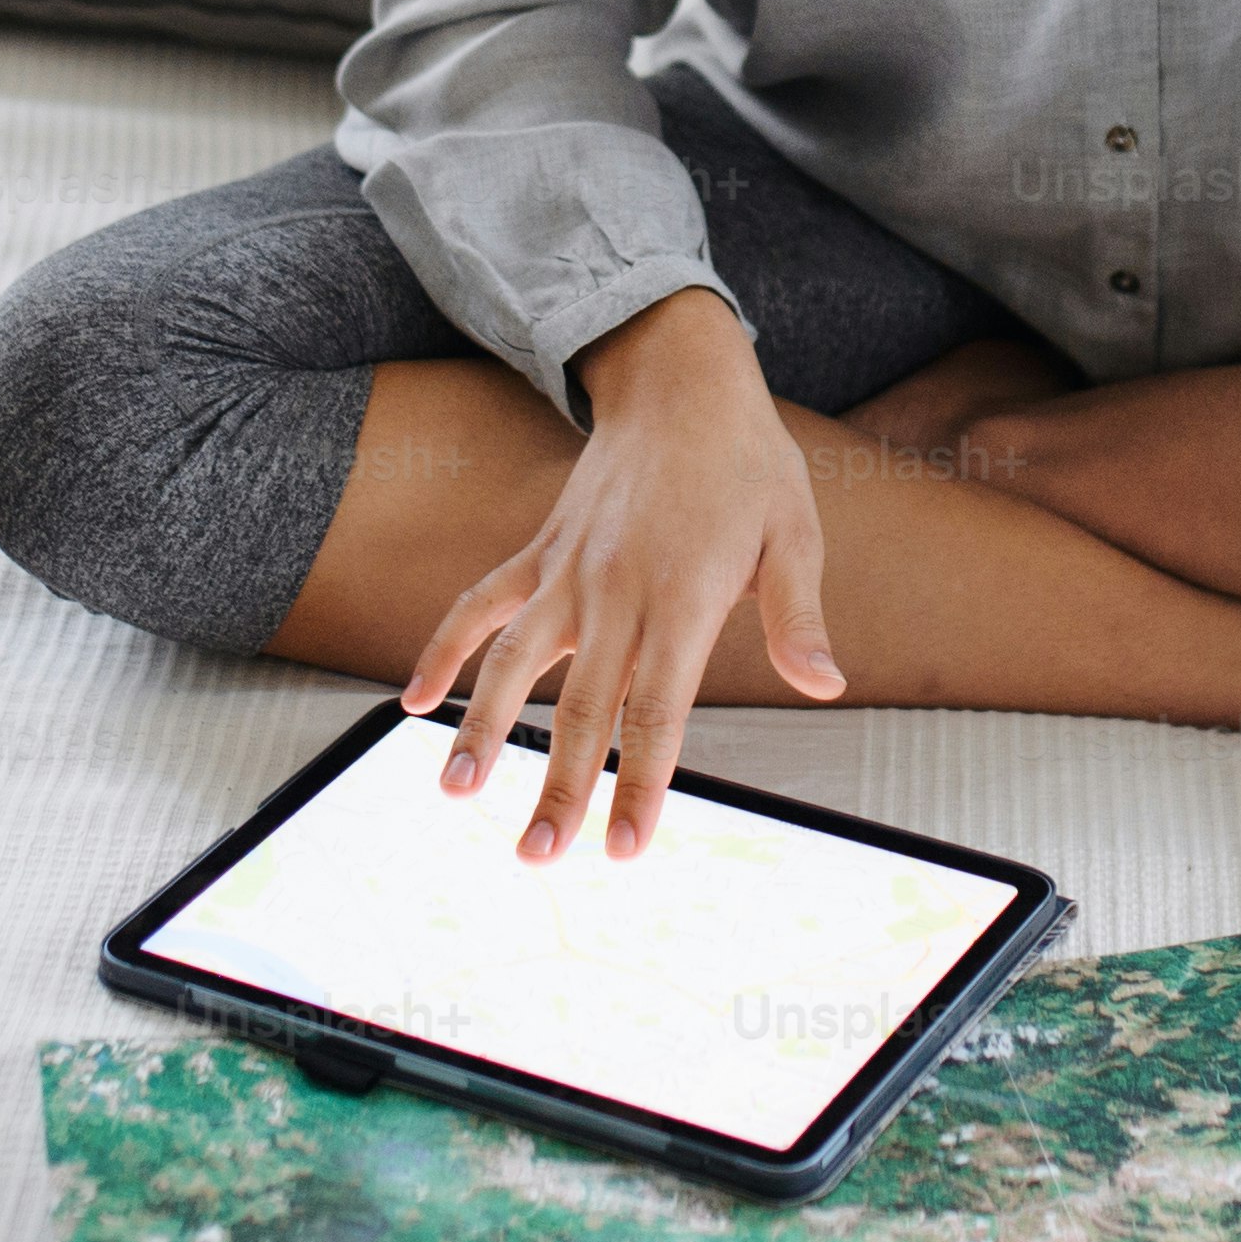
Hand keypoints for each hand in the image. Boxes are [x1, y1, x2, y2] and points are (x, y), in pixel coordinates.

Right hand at [402, 287, 844, 862]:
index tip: (625, 847)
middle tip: (538, 857)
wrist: (681, 383)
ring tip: (455, 792)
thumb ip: (796, 618)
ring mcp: (567, 571)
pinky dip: (443, 649)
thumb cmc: (747, 465)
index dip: (640, 784)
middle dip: (558, 788)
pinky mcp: (540, 552)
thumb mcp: (794, 534)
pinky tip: (414, 701)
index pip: (658, 711)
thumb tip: (826, 685)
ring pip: (514, 662)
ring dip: (483, 728)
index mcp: (682, 597)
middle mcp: (615, 591)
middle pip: (583, 707)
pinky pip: (481, 605)